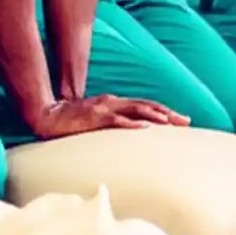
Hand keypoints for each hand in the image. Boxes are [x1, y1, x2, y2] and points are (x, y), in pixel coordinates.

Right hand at [28, 95, 189, 139]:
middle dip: (167, 114)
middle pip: (146, 106)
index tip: (182, 120)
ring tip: (170, 122)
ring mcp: (104, 109)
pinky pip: (117, 121)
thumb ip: (114, 122)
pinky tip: (144, 129)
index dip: (165, 111)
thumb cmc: (74, 121)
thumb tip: (133, 132)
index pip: (145, 106)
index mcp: (116, 103)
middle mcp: (113, 102)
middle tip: (185, 122)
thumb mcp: (98, 120)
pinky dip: (132, 124)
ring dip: (154, 116)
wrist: (49, 116)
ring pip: (135, 110)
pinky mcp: (94, 117)